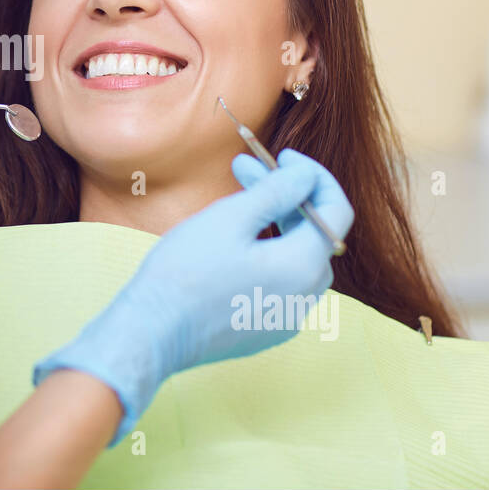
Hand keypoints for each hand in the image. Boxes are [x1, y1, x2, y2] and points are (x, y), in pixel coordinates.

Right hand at [33, 149, 353, 445]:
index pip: (336, 211)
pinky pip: (280, 284)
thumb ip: (276, 191)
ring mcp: (285, 318)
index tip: (283, 156)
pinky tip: (232, 244)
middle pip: (314, 234)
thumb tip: (305, 176)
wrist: (152, 332)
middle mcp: (305, 297)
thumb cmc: (186, 272)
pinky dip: (266, 255)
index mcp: (303, 266)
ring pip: (296, 259)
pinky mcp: (264, 330)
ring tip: (236, 203)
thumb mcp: (230, 218)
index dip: (314, 176)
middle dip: (285, 196)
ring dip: (275, 225)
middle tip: (246, 168)